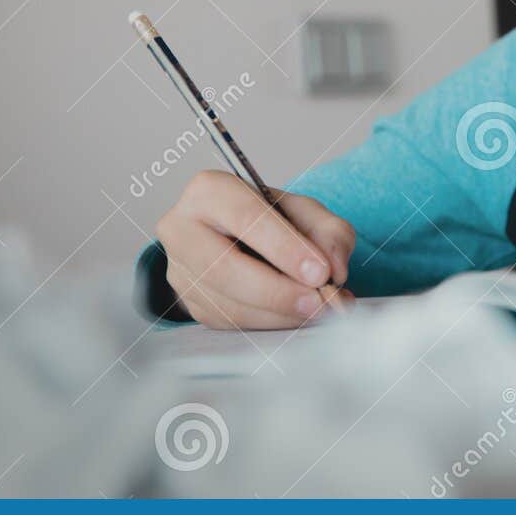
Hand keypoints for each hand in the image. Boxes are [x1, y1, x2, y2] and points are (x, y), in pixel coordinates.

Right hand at [154, 170, 356, 329]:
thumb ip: (329, 232)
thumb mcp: (304, 211)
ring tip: (318, 310)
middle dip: (278, 291)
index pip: (246, 217)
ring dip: (279, 313)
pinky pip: (230, 322)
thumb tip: (335, 269)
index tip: (320, 272)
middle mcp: (182, 229)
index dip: (285, 248)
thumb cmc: (270, 219)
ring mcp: (180, 270)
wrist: (238, 237)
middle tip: (319, 301)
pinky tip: (297, 316)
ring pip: (227, 303)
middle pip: (225, 268)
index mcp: (209, 191)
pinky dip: (270, 323)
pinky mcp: (189, 303)